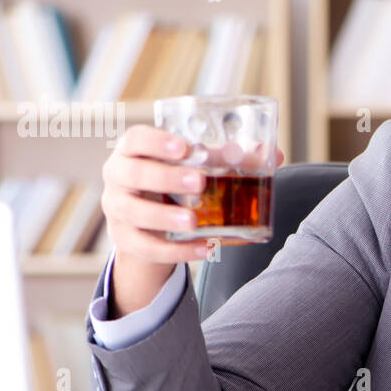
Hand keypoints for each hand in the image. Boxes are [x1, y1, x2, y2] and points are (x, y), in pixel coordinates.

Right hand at [100, 124, 284, 267]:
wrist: (152, 226)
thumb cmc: (176, 186)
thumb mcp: (198, 169)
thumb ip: (230, 160)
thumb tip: (273, 154)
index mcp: (134, 152)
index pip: (134, 139)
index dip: (155, 141)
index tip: (184, 147)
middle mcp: (118, 177)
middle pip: (131, 174)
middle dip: (164, 177)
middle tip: (200, 183)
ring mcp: (117, 210)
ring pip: (132, 212)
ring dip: (164, 217)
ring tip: (193, 221)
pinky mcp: (126, 240)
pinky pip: (147, 247)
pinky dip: (176, 251)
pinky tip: (203, 249)